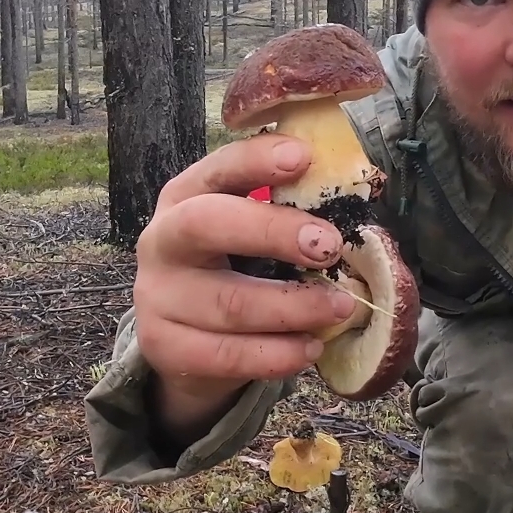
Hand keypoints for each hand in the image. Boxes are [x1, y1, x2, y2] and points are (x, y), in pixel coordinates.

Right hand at [134, 132, 356, 412]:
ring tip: (341, 308)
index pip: (218, 168)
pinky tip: (309, 349)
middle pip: (207, 224)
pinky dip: (275, 355)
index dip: (256, 160)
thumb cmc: (233, 267)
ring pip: (229, 302)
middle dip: (273, 231)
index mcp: (186, 196)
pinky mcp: (164, 347)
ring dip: (294, 307)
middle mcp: (162, 239)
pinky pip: (225, 355)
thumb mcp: (250, 231)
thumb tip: (355, 197)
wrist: (183, 336)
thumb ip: (288, 211)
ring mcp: (156, 296)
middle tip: (329, 246)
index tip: (303, 157)